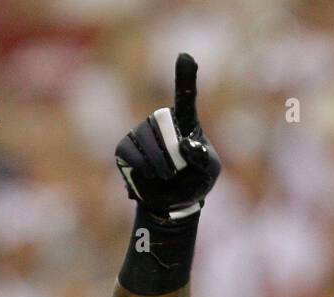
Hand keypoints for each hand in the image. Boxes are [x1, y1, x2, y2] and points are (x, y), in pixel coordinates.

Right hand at [114, 53, 221, 220]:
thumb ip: (203, 159)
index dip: (185, 77)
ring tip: (166, 177)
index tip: (185, 56)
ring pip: (145, 141)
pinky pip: (129, 153)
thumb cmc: (194, 182)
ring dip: (158, 165)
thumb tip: (185, 144)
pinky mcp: (125, 147)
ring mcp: (141, 132)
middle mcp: (161, 122)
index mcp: (186, 123)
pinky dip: (141, 168)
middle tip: (178, 171)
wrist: (172, 203)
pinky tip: (150, 176)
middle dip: (171, 155)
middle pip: (162, 128)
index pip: (185, 96)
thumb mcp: (208, 174)